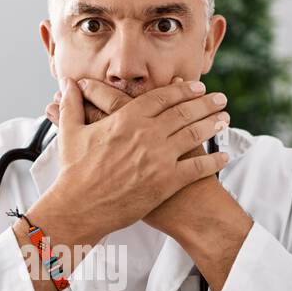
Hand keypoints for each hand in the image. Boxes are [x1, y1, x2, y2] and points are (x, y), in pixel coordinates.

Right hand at [30, 77, 229, 243]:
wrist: (79, 208)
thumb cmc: (73, 172)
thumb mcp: (70, 133)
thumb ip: (71, 104)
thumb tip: (66, 82)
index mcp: (127, 119)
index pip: (163, 98)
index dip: (183, 90)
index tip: (196, 87)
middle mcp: (147, 135)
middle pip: (184, 112)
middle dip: (205, 104)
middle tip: (220, 99)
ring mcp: (159, 158)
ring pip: (194, 135)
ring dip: (213, 125)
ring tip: (225, 119)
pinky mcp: (166, 182)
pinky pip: (197, 168)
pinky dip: (213, 161)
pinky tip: (223, 156)